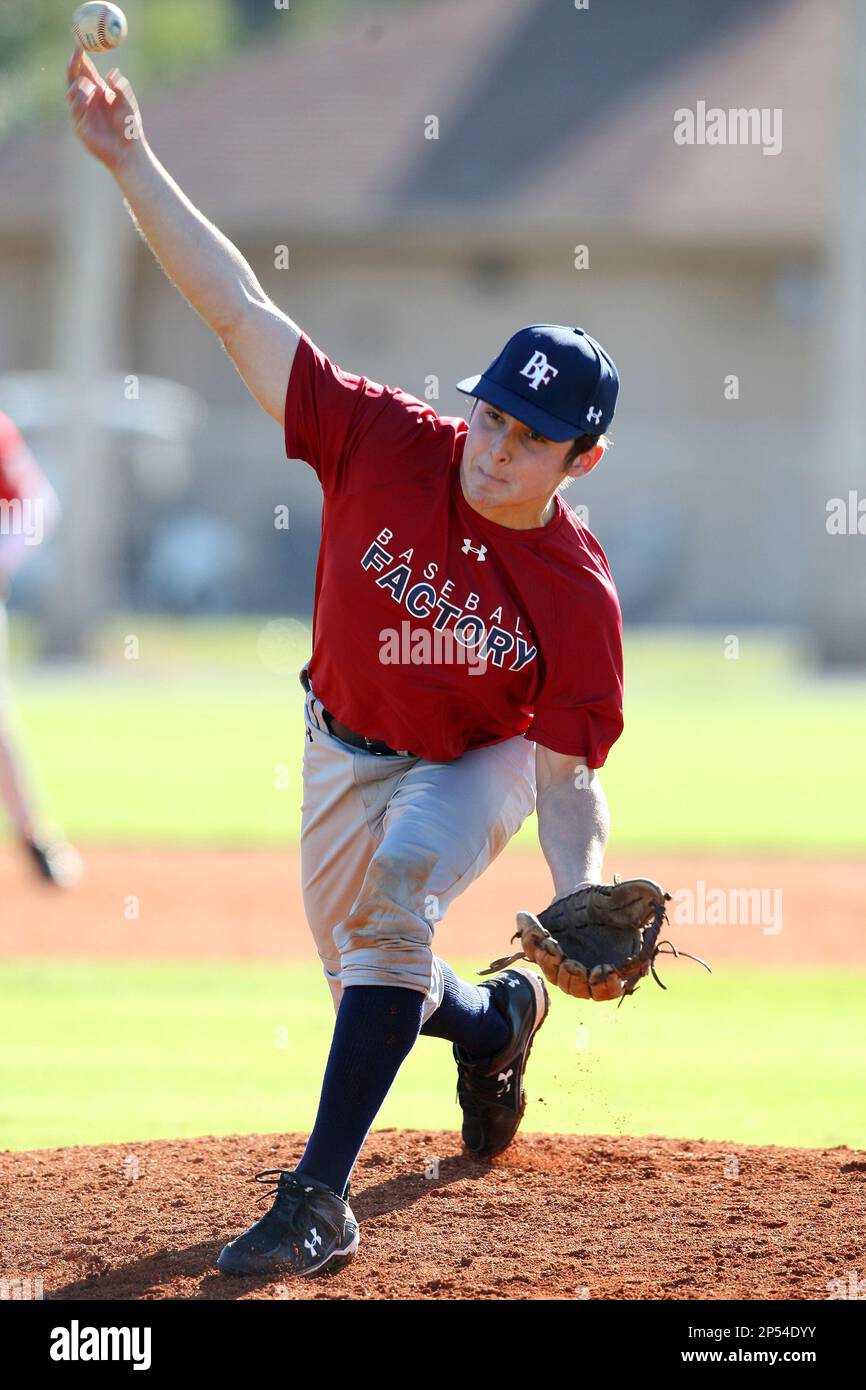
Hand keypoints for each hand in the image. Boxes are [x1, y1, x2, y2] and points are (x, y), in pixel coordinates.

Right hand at [65, 46, 144, 170]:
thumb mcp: (128, 104)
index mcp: (98, 91)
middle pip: (74, 78)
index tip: (80, 45)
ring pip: (72, 92)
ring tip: (90, 85)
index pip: (85, 71)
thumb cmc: (129, 128)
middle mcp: (88, 100)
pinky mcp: (80, 127)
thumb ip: (122, 88)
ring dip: (79, 85)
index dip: (81, 58)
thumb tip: (113, 73)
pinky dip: (80, 100)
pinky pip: (76, 110)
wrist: (128, 152)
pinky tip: (88, 94)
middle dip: (73, 65)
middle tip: (77, 54)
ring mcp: (82, 113)